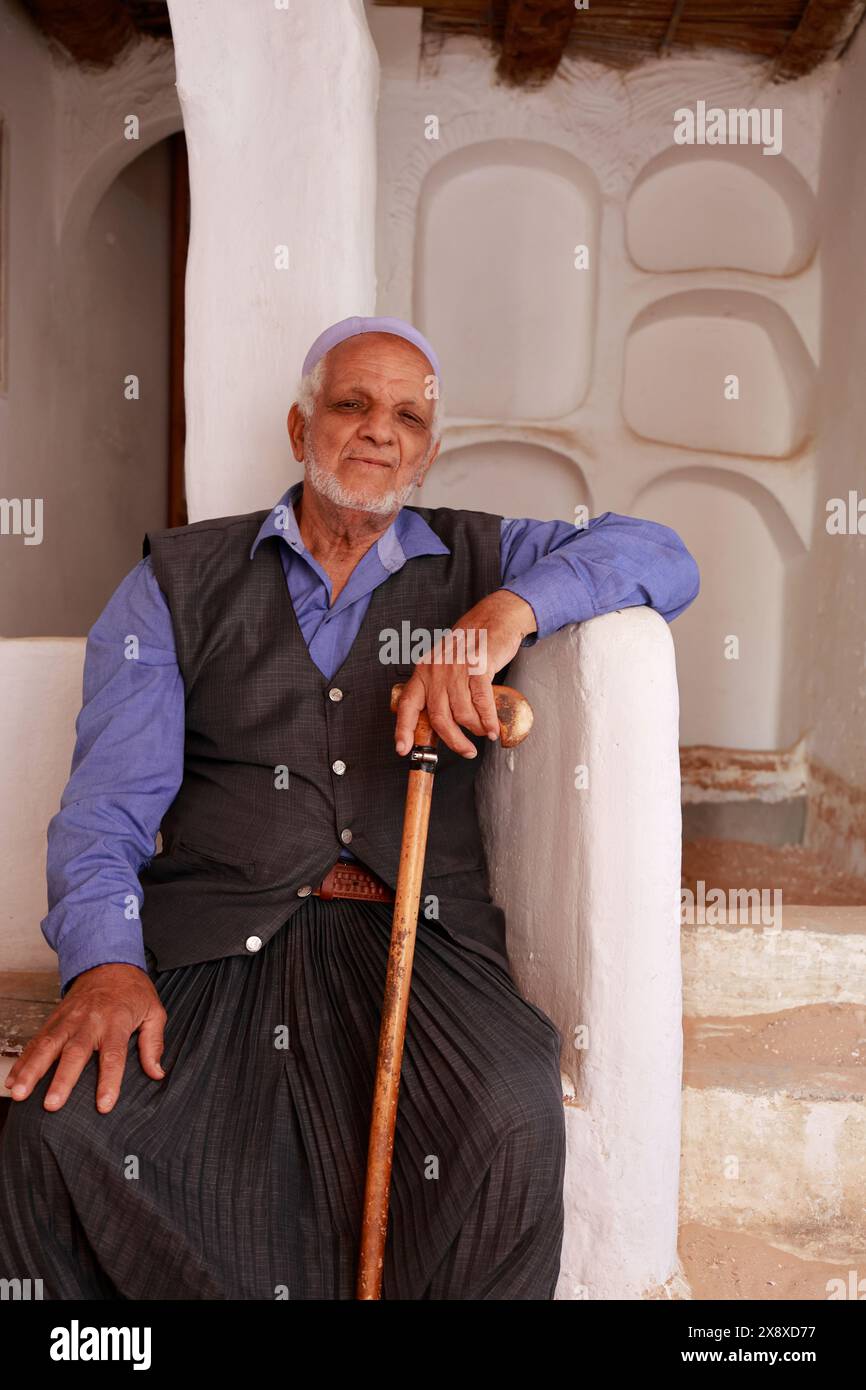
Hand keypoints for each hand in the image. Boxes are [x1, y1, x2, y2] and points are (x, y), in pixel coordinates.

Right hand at [3, 962, 166, 1113]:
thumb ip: (154, 1044)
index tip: (104, 1105)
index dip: (109, 1081)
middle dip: (62, 1079)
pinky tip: (12, 1080)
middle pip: (75, 1052)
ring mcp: (69, 1020)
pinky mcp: (54, 1019)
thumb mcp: (154, 1012)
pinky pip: (37, 1041)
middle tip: (52, 1105)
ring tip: (19, 1093)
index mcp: (117, 1021)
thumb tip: (157, 1073)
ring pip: (48, 1046)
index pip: (114, 1055)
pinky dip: (23, 1061)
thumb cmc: (133, 991)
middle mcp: (90, 1021)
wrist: (109, 962)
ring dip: (32, 1071)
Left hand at [394, 589, 536, 758]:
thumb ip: (438, 689)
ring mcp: (456, 669)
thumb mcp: (444, 665)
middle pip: (439, 717)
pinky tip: (492, 728)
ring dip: (475, 729)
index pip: (407, 705)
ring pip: (462, 713)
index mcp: (423, 672)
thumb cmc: (469, 646)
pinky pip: (482, 703)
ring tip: (484, 732)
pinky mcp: (478, 667)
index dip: (403, 729)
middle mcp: (436, 671)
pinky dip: (488, 720)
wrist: (492, 619)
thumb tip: (442, 723)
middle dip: (454, 740)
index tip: (403, 749)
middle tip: (466, 751)